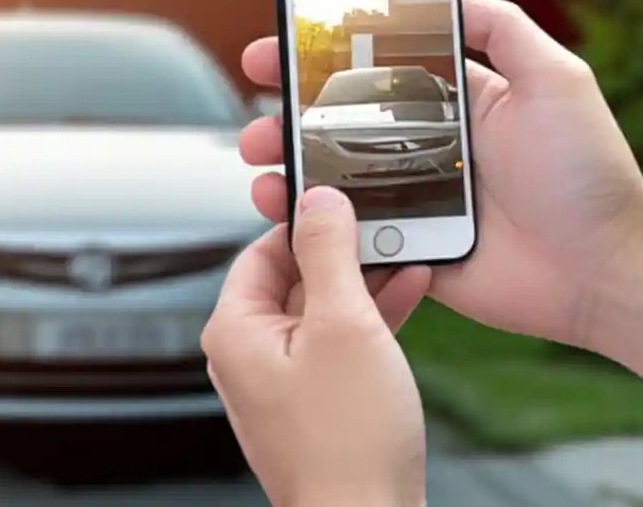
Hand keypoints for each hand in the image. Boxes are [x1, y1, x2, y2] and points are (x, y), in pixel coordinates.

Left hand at [203, 187, 430, 506]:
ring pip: (320, 310)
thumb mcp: (344, 324)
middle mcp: (249, 355)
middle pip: (293, 277)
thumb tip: (318, 200)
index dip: (307, 221)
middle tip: (383, 227)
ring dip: (363, 283)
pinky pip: (336, 345)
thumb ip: (329, 253)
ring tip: (405, 257)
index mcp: (235, 330)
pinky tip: (407, 297)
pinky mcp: (314, 404)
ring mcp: (281, 382)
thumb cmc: (347, 442)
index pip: (263, 249)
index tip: (344, 202)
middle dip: (343, 252)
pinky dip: (368, 321)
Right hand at [239, 0, 642, 347]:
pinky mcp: (408, 249)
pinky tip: (281, 203)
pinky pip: (345, 232)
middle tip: (257, 81)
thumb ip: (502, 28)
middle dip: (292, 96)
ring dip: (287, 156)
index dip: (335, 45)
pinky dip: (306, 220)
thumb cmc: (590, 173)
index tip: (290, 28)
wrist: (607, 271)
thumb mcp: (556, 77)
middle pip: (343, 116)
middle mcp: (430, 147)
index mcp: (459, 103)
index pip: (383, 64)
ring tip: (258, 149)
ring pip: (332, 173)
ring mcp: (415, 200)